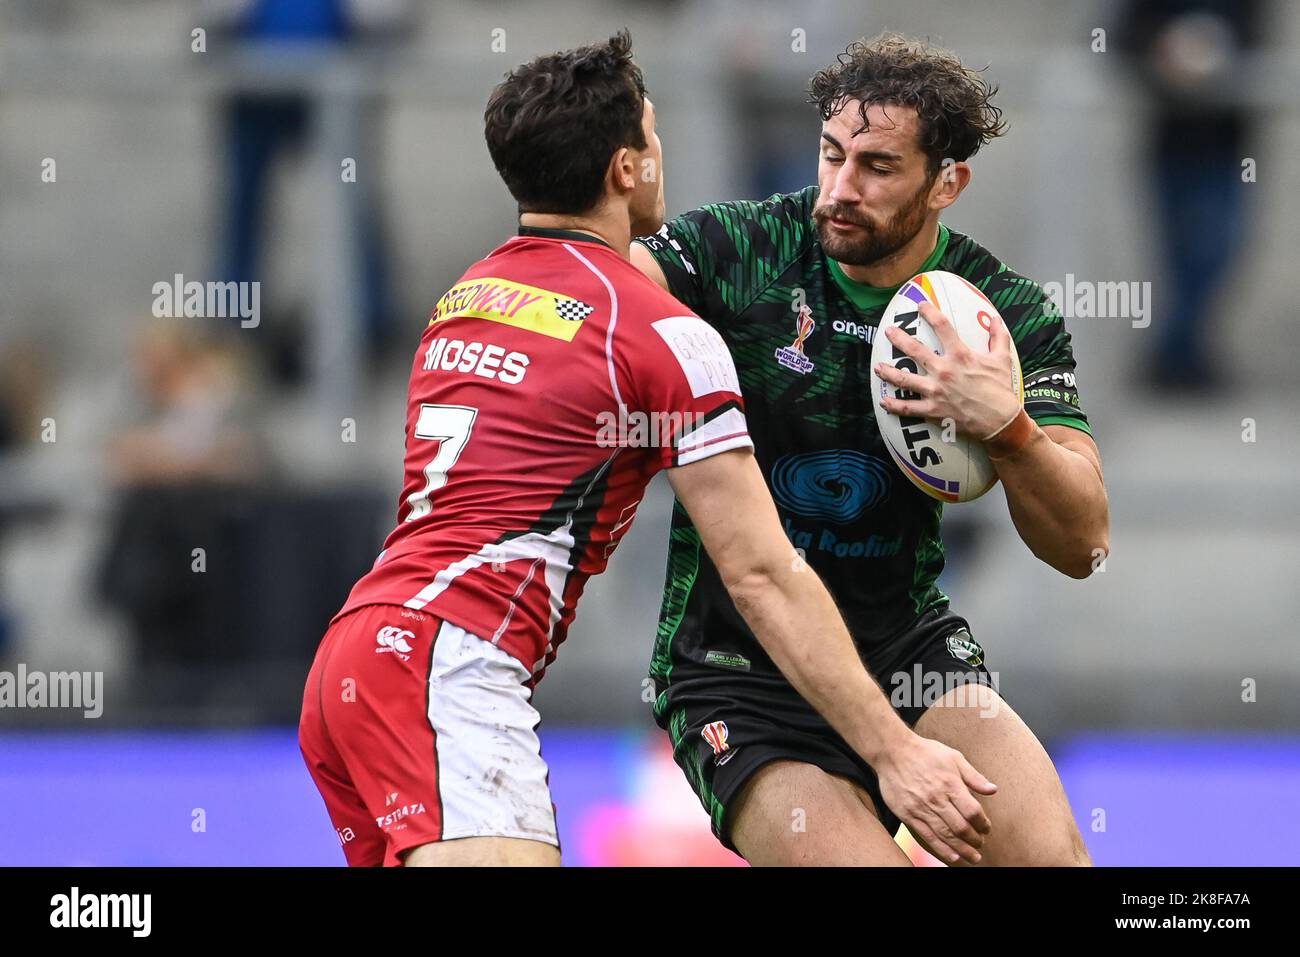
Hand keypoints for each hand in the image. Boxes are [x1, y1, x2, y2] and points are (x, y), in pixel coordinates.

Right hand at [873, 731, 996, 864]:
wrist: (892, 751)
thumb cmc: (925, 752)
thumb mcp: (953, 757)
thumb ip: (974, 776)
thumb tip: (993, 790)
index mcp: (950, 784)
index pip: (973, 811)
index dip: (983, 824)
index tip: (986, 828)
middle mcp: (937, 798)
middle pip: (961, 827)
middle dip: (975, 840)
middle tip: (981, 844)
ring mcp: (921, 808)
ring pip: (945, 835)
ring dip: (962, 849)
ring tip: (973, 857)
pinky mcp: (908, 814)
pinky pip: (927, 836)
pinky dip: (941, 849)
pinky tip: (953, 856)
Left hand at [875, 302, 1019, 440]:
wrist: (1000, 420)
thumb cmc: (1000, 389)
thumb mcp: (1002, 359)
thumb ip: (998, 336)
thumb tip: (995, 318)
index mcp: (960, 355)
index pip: (942, 326)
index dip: (930, 312)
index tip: (921, 306)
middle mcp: (943, 370)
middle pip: (914, 350)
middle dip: (898, 338)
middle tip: (888, 332)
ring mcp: (935, 390)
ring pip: (904, 379)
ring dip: (888, 372)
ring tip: (877, 368)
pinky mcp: (932, 409)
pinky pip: (908, 407)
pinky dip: (894, 406)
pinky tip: (884, 402)